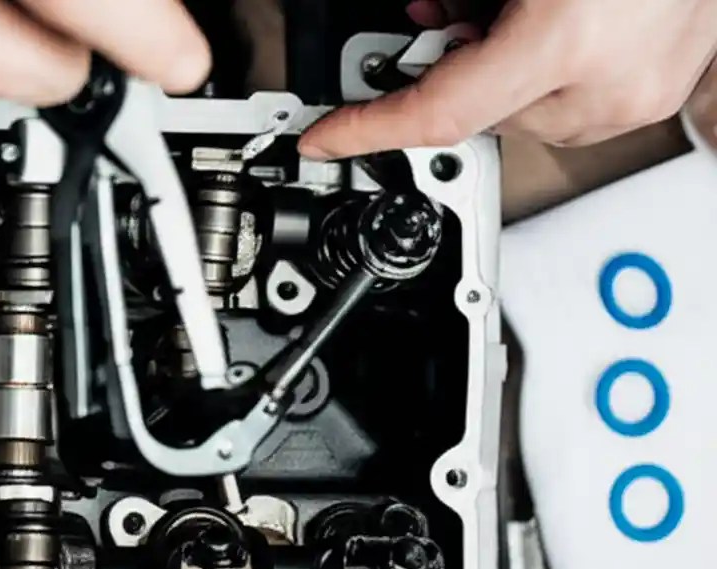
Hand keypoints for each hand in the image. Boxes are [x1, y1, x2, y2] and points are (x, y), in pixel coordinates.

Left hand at [300, 0, 716, 157]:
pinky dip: (544, 76)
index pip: (438, 112)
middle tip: (443, 19)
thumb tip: (424, 25)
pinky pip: (572, 106)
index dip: (369, 128)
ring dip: (500, 73)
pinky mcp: (659, 95)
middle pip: (479, 113)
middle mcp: (608, 83)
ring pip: (521, 114)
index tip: (326, 138)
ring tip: (517, 11)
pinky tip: (549, 26)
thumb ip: (464, 6)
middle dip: (452, 70)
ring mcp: (639, 96)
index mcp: (567, 41)